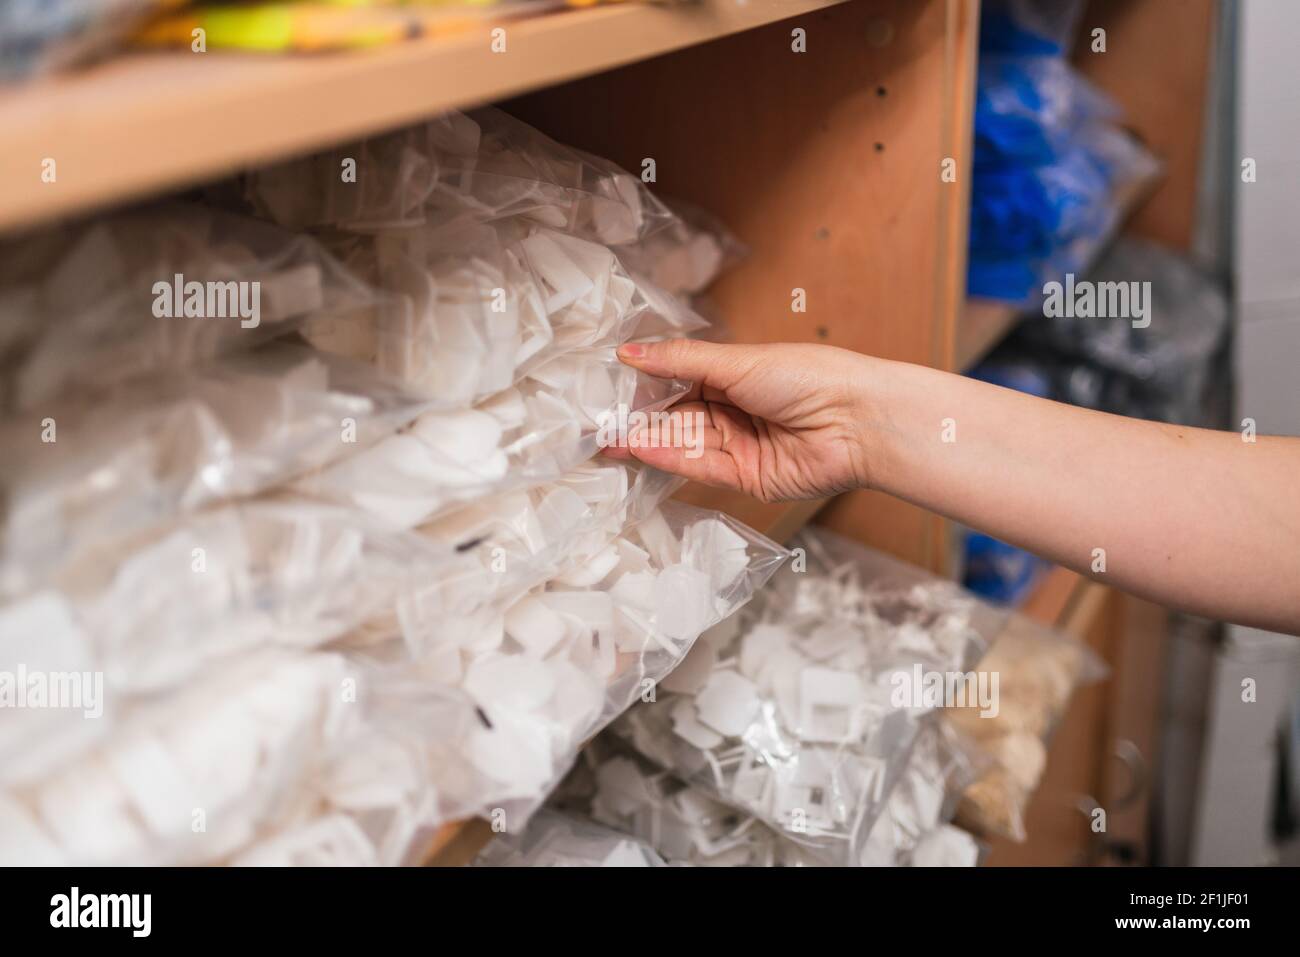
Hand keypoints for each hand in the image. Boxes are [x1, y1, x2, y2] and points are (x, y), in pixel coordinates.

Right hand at [608, 339, 874, 501]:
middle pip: (676, 416)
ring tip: (608, 436)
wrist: (856, 420)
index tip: (608, 384)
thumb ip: (679, 360)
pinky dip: (669, 457)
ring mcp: (738, 445)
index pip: (677, 381)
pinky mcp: (744, 478)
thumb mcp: (737, 361)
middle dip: (639, 418)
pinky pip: (699, 467)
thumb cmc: (808, 376)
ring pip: (682, 443)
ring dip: (646, 440)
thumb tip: (629, 352)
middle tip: (597, 418)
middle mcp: (733, 411)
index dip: (645, 385)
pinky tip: (639, 447)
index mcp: (733, 376)